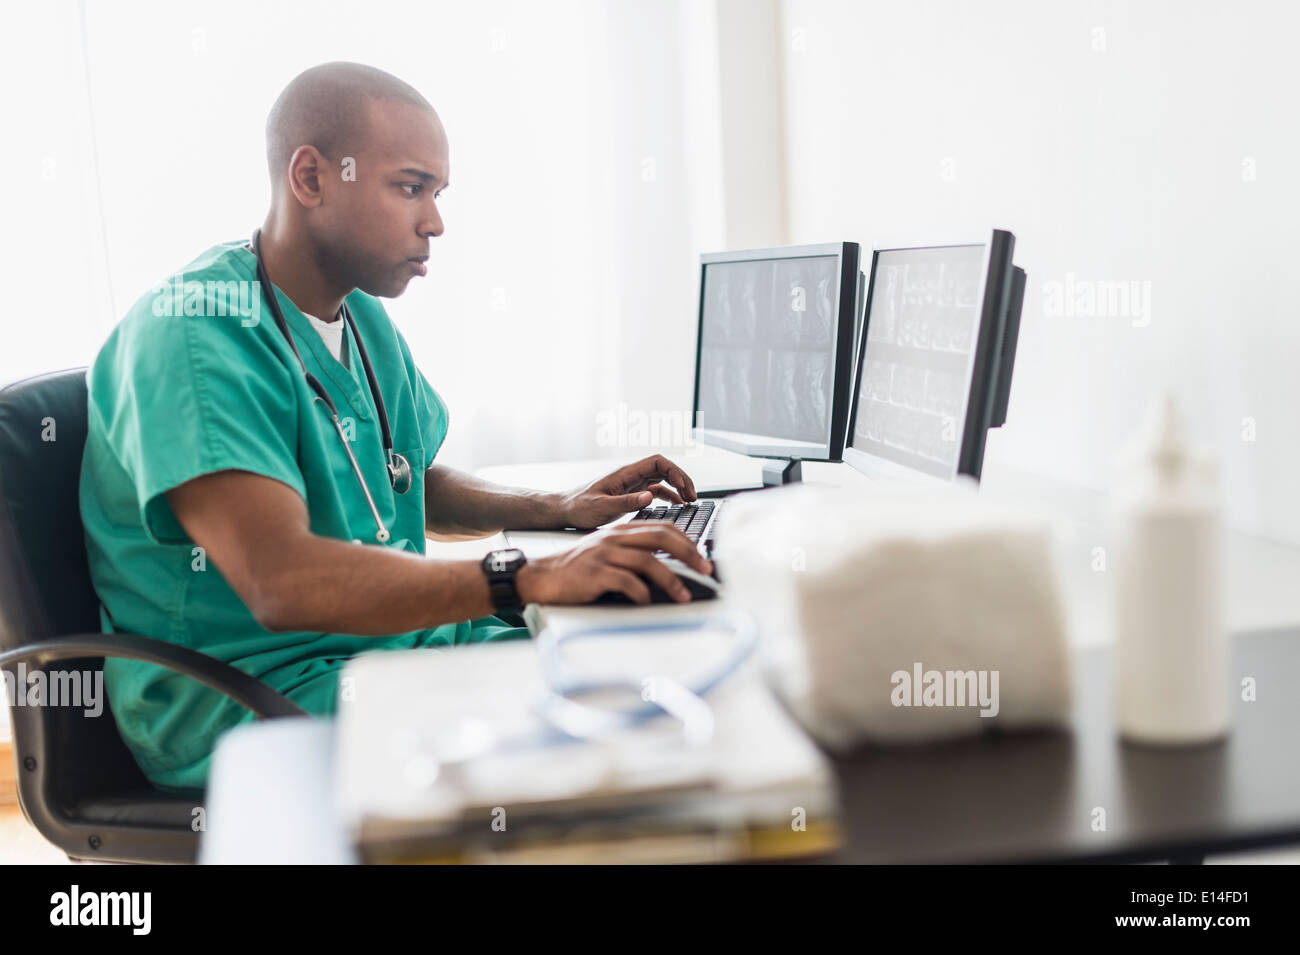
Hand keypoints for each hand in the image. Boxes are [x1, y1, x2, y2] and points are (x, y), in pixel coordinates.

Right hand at [516, 522, 713, 604]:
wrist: (541, 577)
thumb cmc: (577, 570)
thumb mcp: (607, 554)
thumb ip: (633, 554)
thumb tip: (668, 569)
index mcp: (620, 531)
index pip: (662, 528)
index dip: (687, 541)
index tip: (702, 557)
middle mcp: (614, 538)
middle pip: (661, 538)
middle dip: (689, 554)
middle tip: (705, 570)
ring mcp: (604, 555)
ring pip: (647, 561)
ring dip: (671, 580)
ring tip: (683, 596)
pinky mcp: (594, 574)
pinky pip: (626, 582)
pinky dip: (641, 594)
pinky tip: (647, 603)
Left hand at [557, 454, 698, 529]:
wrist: (564, 510)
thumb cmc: (579, 507)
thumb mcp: (602, 507)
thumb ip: (626, 502)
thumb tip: (650, 496)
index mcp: (625, 473)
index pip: (658, 462)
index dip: (675, 471)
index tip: (684, 488)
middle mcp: (631, 476)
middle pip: (664, 469)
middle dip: (681, 479)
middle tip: (693, 496)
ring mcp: (631, 484)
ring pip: (661, 479)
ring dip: (677, 487)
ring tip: (690, 501)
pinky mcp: (630, 494)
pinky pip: (655, 490)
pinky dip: (668, 496)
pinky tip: (676, 505)